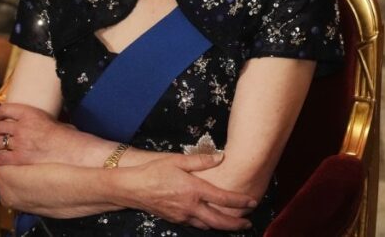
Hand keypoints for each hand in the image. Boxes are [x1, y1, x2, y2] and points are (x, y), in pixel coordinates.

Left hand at [0, 103, 79, 165]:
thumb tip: (42, 122)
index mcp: (29, 113)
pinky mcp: (19, 158)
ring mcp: (20, 143)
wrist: (72, 151)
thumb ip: (41, 120)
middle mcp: (21, 127)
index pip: (4, 109)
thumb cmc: (67, 136)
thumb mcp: (53, 120)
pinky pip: (0, 158)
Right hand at [117, 153, 256, 230]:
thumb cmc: (154, 171)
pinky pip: (196, 225)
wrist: (132, 188)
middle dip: (236, 223)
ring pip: (208, 226)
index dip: (240, 202)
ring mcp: (183, 216)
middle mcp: (190, 206)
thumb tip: (221, 157)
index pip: (223, 199)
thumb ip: (201, 160)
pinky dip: (207, 225)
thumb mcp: (177, 160)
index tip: (252, 202)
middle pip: (219, 220)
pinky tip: (211, 221)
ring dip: (222, 226)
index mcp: (194, 190)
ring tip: (233, 224)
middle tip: (248, 223)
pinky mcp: (175, 220)